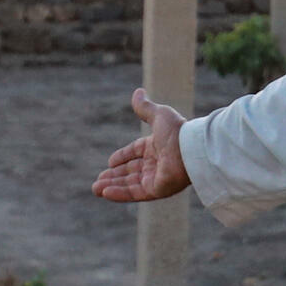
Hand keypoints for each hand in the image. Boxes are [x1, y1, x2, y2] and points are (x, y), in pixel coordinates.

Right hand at [92, 88, 190, 202]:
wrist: (190, 149)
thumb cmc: (177, 131)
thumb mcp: (158, 115)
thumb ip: (145, 107)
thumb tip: (137, 92)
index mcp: (157, 147)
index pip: (135, 153)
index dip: (122, 157)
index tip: (110, 162)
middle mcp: (157, 164)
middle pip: (130, 172)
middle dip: (113, 176)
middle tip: (97, 181)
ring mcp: (157, 178)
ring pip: (130, 184)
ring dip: (112, 186)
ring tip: (95, 189)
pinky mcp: (157, 190)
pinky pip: (135, 193)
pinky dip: (119, 194)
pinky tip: (105, 193)